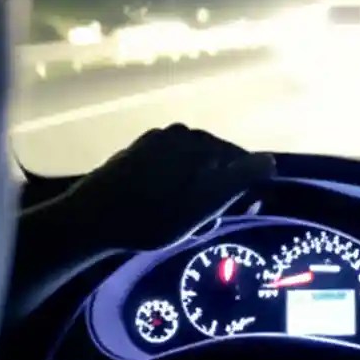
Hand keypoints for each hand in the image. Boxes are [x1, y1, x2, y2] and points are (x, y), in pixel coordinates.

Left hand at [46, 124, 274, 250]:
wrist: (89, 220)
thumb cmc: (153, 216)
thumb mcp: (205, 203)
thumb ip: (240, 178)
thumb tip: (270, 160)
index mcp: (200, 141)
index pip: (241, 162)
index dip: (243, 191)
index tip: (233, 215)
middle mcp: (178, 133)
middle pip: (215, 165)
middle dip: (215, 194)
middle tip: (200, 226)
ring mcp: (154, 142)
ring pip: (191, 170)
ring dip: (193, 196)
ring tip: (178, 224)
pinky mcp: (135, 156)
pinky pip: (169, 171)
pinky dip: (172, 190)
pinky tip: (159, 212)